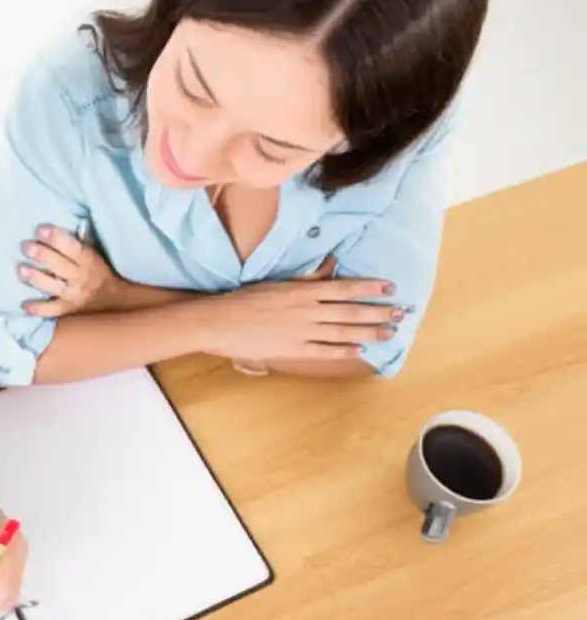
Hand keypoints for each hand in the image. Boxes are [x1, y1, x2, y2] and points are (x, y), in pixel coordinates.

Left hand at [19, 225, 120, 316]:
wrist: (112, 301)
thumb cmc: (96, 272)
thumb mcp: (92, 255)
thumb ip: (74, 245)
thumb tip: (49, 230)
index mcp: (88, 260)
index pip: (72, 247)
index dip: (56, 238)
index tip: (40, 230)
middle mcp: (81, 278)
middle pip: (60, 265)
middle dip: (42, 255)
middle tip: (25, 246)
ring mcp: (73, 295)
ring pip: (53, 286)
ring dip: (35, 278)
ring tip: (21, 269)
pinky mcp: (67, 310)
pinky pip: (52, 310)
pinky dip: (38, 309)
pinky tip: (24, 305)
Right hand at [192, 272, 405, 361]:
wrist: (219, 321)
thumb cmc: (245, 299)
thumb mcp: (278, 283)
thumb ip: (307, 279)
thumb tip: (331, 268)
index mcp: (303, 291)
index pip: (345, 287)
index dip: (369, 287)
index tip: (389, 288)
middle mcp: (308, 310)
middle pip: (351, 311)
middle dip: (378, 311)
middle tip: (399, 312)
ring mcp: (302, 332)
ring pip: (344, 331)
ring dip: (369, 331)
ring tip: (389, 331)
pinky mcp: (293, 349)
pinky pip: (325, 350)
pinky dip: (344, 350)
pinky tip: (360, 350)